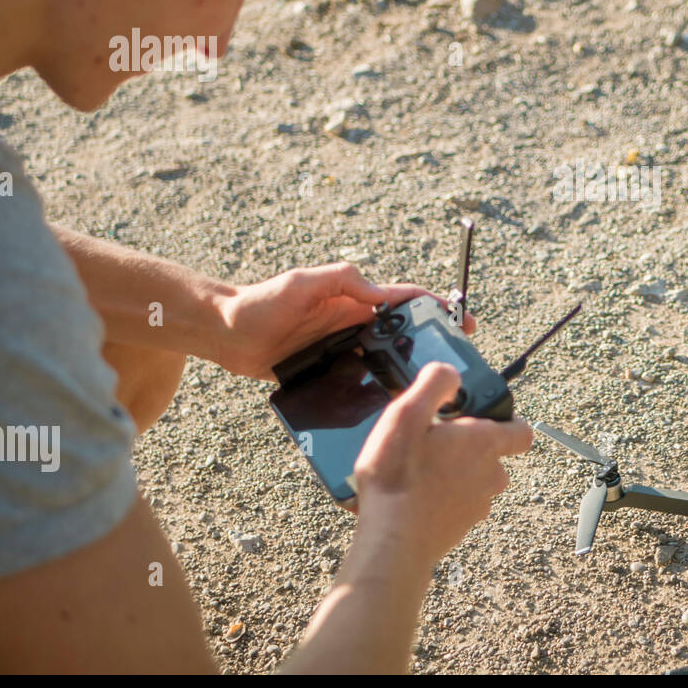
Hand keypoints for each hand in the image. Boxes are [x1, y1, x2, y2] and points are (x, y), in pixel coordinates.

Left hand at [215, 263, 475, 381]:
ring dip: (408, 369)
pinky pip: (360, 384)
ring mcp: (344, 350)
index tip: (461, 320)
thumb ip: (344, 281)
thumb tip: (383, 296)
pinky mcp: (329, 374)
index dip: (435, 306)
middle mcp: (355, 324)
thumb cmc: (261, 301)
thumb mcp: (304, 282)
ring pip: (386, 361)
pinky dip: (378, 391)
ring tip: (432, 387)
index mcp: (355, 299)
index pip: (404, 300)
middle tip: (457, 360)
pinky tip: (393, 405)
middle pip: (403, 333)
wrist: (227, 334)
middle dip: (431, 341)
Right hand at [350, 363, 533, 570]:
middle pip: (494, 457)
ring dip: (455, 475)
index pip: (522, 431)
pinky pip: (457, 507)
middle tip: (435, 442)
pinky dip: (441, 500)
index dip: (509, 422)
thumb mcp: (407, 414)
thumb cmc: (399, 477)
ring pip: (475, 483)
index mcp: (484, 443)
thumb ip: (434, 384)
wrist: (392, 542)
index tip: (482, 418)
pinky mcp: (459, 529)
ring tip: (418, 471)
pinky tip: (412, 497)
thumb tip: (450, 374)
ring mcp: (477, 506)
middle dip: (470, 448)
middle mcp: (490, 475)